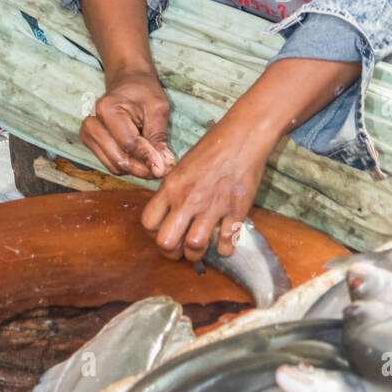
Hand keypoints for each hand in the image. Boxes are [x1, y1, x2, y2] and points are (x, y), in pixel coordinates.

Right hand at [80, 68, 174, 180]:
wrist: (127, 83)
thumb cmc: (144, 92)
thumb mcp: (158, 108)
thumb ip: (158, 137)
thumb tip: (161, 166)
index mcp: (107, 109)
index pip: (128, 143)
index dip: (147, 158)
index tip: (163, 170)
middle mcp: (92, 123)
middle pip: (119, 159)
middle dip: (143, 168)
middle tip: (164, 169)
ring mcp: (88, 134)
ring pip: (114, 166)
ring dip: (136, 168)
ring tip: (155, 161)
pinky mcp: (90, 142)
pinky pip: (111, 164)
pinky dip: (128, 165)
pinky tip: (141, 156)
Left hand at [141, 112, 271, 261]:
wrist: (243, 137)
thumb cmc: (213, 146)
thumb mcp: (182, 166)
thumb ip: (173, 190)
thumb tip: (169, 212)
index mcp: (171, 187)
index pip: (148, 223)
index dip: (153, 235)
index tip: (163, 234)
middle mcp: (187, 200)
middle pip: (166, 243)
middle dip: (172, 253)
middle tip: (180, 250)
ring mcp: (212, 207)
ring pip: (194, 248)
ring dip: (197, 254)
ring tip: (201, 248)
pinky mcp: (235, 211)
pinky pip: (226, 243)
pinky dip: (225, 249)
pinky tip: (225, 242)